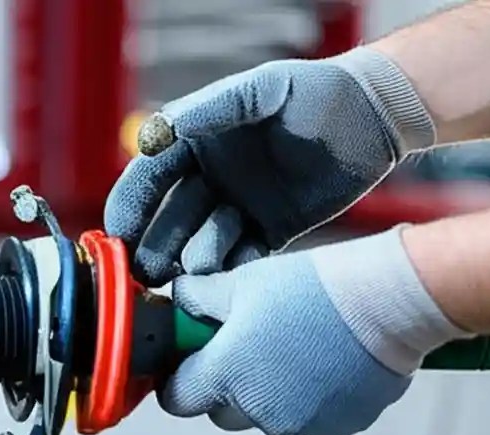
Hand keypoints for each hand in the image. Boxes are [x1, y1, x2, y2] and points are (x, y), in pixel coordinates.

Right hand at [106, 46, 436, 286]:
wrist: (373, 117)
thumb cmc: (316, 91)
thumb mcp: (263, 91)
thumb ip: (213, 110)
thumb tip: (157, 134)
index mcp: (197, 142)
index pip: (149, 178)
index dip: (130, 206)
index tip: (117, 234)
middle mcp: (211, 178)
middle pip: (169, 219)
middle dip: (154, 247)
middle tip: (145, 274)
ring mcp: (239, 208)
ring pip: (202, 245)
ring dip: (191, 264)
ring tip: (190, 277)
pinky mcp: (270, 232)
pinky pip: (241, 261)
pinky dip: (230, 276)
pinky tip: (222, 288)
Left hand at [159, 226, 468, 434]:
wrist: (388, 303)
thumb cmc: (312, 287)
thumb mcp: (244, 281)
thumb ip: (199, 299)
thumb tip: (178, 300)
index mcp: (225, 376)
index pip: (177, 400)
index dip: (179, 381)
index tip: (190, 362)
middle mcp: (258, 410)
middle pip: (222, 413)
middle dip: (227, 387)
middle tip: (249, 347)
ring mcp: (299, 424)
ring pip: (268, 416)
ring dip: (271, 392)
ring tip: (297, 348)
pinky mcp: (336, 428)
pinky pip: (309, 420)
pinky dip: (310, 398)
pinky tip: (327, 362)